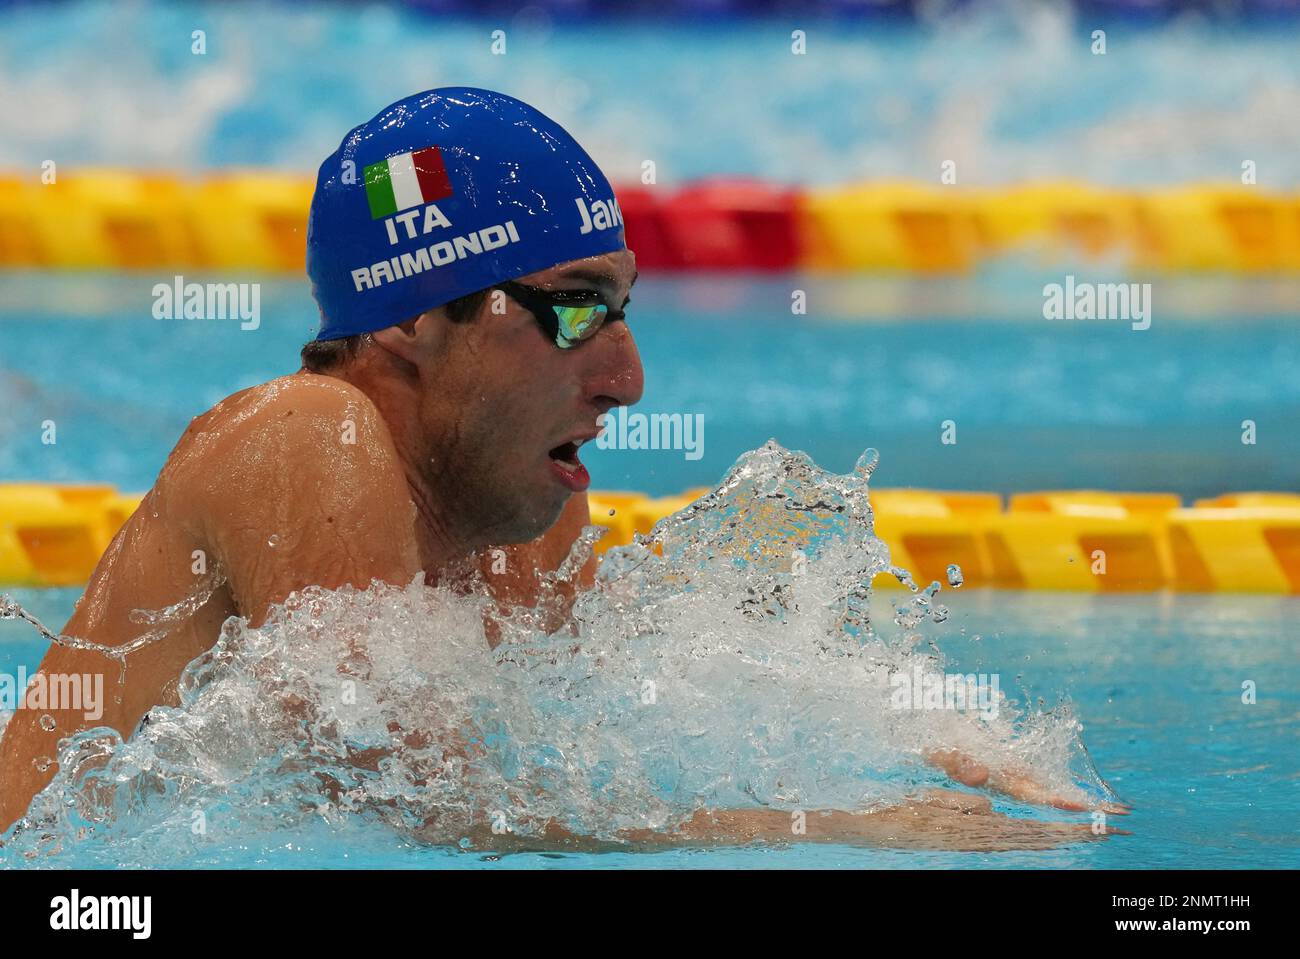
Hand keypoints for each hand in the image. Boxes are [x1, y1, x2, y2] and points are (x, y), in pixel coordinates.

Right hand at [924, 748, 1131, 815]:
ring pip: (1049, 787)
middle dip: (1081, 803)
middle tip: (1121, 811)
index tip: (1084, 806)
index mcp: (993, 778)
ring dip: (1077, 796)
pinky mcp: (1010, 762)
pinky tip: (1081, 790)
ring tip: (1112, 806)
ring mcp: (1010, 771)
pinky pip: (1041, 775)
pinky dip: (1062, 784)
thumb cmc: (931, 737)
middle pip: (1049, 794)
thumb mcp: (939, 748)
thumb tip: (981, 776)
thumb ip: (957, 763)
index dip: (1057, 799)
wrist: (926, 725)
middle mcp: (1007, 779)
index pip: (1032, 793)